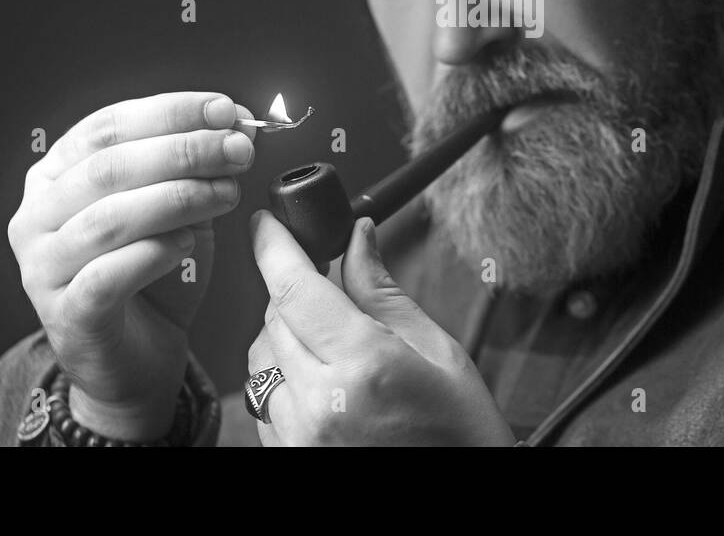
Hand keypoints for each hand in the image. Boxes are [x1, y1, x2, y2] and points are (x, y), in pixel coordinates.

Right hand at [8, 91, 256, 439]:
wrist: (137, 358)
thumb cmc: (155, 275)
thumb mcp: (177, 208)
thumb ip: (196, 166)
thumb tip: (237, 123)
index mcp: (56, 174)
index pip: (108, 124)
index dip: (170, 111)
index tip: (226, 110)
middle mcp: (37, 215)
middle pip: (109, 165)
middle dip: (184, 150)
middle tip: (238, 150)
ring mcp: (43, 267)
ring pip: (109, 218)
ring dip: (180, 198)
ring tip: (227, 195)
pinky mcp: (66, 315)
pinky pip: (108, 275)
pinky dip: (154, 253)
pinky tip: (188, 245)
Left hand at [246, 211, 515, 445]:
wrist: (462, 502)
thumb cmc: (462, 433)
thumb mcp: (437, 352)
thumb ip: (382, 292)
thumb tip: (357, 237)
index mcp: (363, 367)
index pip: (295, 288)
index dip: (274, 246)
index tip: (267, 222)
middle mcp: (319, 404)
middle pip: (274, 318)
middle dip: (292, 289)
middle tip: (325, 283)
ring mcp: (298, 437)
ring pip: (260, 357)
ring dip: (283, 333)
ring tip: (330, 339)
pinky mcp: (287, 456)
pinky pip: (262, 399)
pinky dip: (281, 375)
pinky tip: (320, 376)